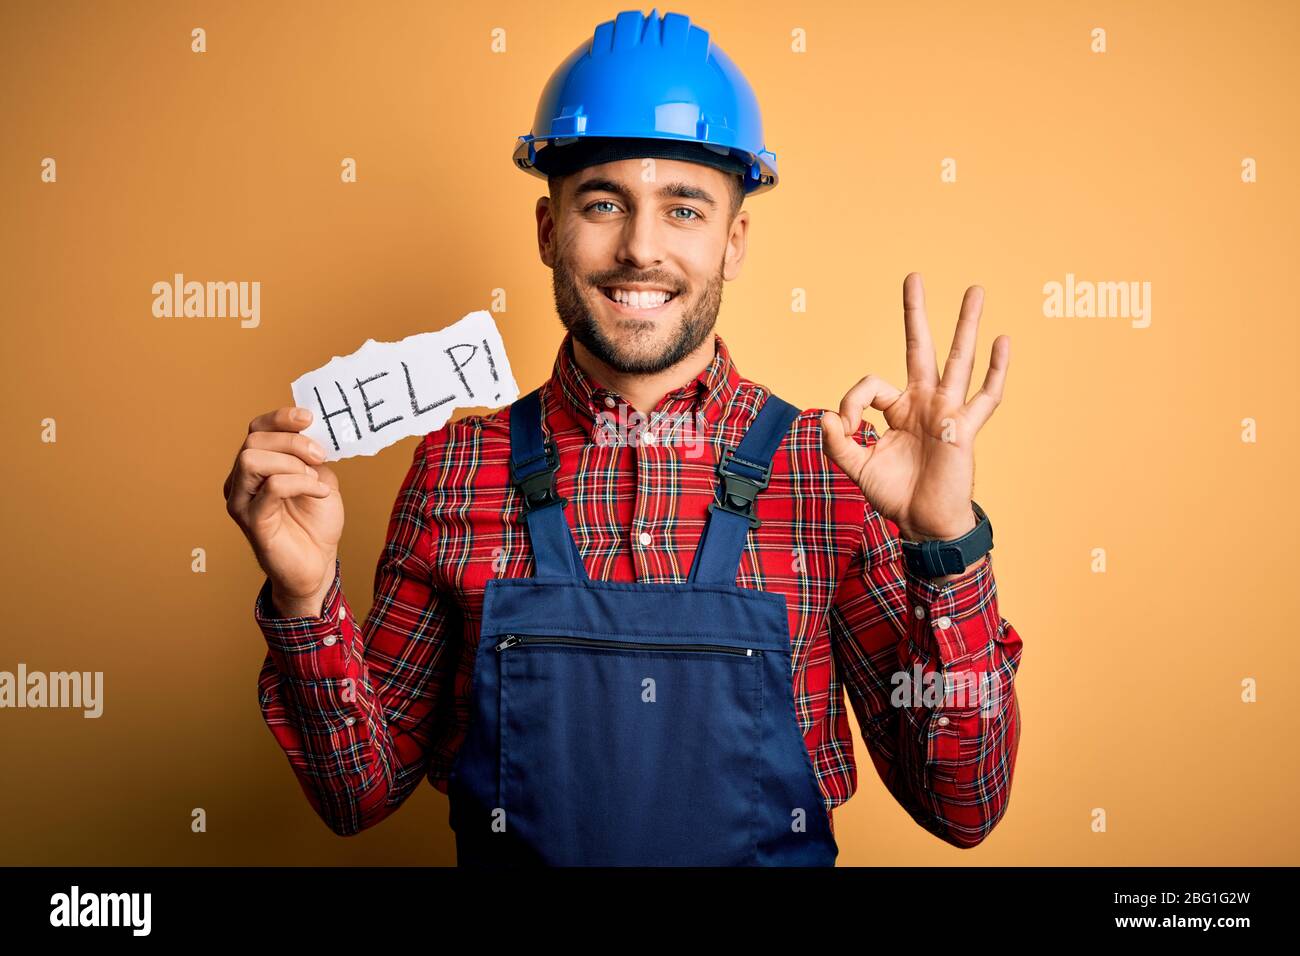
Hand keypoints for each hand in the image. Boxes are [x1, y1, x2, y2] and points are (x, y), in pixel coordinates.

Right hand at [223, 406, 344, 611]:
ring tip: (316, 479)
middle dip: (292, 442)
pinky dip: (300, 483)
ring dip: (291, 462)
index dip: (280, 418)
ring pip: (252, 459)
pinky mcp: (252, 522)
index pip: (256, 430)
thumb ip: (312, 455)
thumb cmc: (315, 523)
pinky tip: (320, 492)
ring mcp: (242, 502)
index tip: (308, 417)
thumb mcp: (319, 478)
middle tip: (320, 456)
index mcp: (255, 467)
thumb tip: (316, 431)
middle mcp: (240, 482)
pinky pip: (271, 488)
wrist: (318, 564)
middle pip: (253, 441)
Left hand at [820, 273, 1008, 542]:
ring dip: (965, 324)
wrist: (924, 522)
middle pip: (919, 348)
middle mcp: (924, 402)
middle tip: (913, 277)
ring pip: (957, 360)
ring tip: (974, 290)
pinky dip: (996, 369)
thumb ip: (838, 444)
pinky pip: (985, 396)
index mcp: (898, 409)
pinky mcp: (963, 428)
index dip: (852, 401)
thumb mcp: (856, 467)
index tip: (847, 427)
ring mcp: (946, 411)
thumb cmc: (896, 493)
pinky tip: (1003, 340)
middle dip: (915, 313)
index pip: (871, 385)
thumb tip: (829, 417)